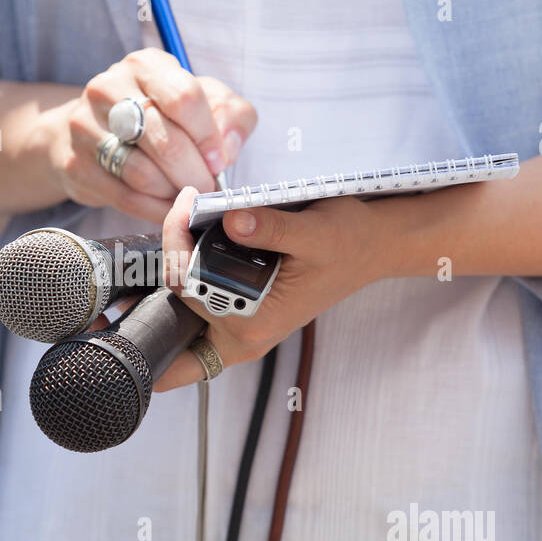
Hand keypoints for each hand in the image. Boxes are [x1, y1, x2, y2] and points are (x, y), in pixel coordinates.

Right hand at [33, 48, 256, 223]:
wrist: (91, 133)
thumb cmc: (159, 115)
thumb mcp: (203, 101)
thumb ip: (231, 115)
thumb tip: (228, 147)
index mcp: (145, 65)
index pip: (184, 98)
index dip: (208, 137)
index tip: (218, 161)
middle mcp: (109, 88)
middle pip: (165, 141)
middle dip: (195, 173)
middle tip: (207, 189)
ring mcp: (85, 126)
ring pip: (143, 174)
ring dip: (173, 193)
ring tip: (185, 195)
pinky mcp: (75, 164)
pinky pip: (125, 198)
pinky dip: (154, 210)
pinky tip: (167, 208)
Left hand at [155, 188, 382, 390]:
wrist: (371, 247)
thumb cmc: (348, 242)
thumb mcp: (314, 232)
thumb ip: (272, 229)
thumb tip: (233, 220)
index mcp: (254, 325)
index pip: (187, 288)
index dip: (176, 245)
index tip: (187, 204)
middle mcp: (241, 336)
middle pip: (175, 301)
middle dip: (171, 253)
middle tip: (186, 205)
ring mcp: (238, 328)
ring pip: (181, 308)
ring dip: (177, 265)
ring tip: (187, 217)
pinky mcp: (240, 313)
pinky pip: (198, 304)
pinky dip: (189, 273)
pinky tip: (194, 238)